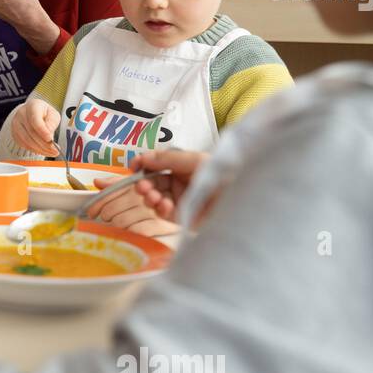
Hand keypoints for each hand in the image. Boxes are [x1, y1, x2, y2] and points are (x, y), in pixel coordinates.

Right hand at [13, 99, 60, 155]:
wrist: (32, 113)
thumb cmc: (44, 114)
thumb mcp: (53, 114)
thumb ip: (52, 123)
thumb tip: (49, 136)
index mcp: (32, 106)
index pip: (35, 120)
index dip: (42, 131)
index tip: (50, 139)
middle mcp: (21, 114)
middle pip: (31, 132)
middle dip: (44, 143)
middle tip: (55, 150)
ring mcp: (15, 125)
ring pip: (27, 141)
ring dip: (41, 149)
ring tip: (52, 152)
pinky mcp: (14, 135)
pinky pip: (25, 145)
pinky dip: (36, 150)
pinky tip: (44, 151)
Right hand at [82, 149, 210, 231]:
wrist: (238, 199)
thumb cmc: (222, 174)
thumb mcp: (194, 161)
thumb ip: (168, 159)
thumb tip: (143, 157)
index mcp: (181, 166)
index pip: (155, 164)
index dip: (143, 164)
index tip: (133, 166)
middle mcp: (178, 182)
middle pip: (151, 182)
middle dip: (143, 183)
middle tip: (141, 187)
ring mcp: (178, 199)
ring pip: (153, 197)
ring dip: (149, 196)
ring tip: (153, 197)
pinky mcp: (181, 216)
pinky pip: (162, 212)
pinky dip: (159, 208)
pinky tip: (165, 206)